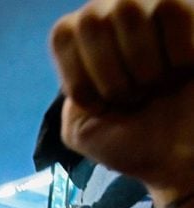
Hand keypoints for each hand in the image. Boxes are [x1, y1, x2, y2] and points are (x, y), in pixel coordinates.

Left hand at [52, 0, 193, 194]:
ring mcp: (152, 8)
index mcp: (86, 45)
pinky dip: (176, 51)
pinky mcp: (189, 11)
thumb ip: (67, 96)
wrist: (182, 156)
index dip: (80, 77)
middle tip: (133, 98)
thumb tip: (74, 70)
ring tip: (157, 85)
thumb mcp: (83, 131)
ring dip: (143, 65)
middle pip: (92, 19)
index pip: (63, 34)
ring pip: (129, 10)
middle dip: (110, 74)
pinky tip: (181, 68)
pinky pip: (171, 10)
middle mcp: (115, 16)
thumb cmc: (135, 142)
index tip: (101, 105)